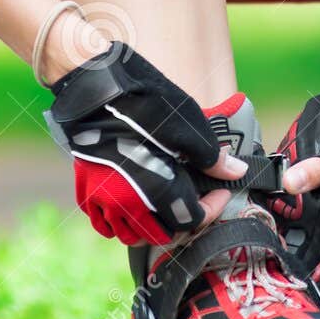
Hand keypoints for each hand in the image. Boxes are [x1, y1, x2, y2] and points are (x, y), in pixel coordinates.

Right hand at [45, 43, 246, 245]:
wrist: (96, 83)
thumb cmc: (143, 99)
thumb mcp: (187, 124)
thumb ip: (211, 156)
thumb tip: (235, 172)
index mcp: (153, 188)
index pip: (189, 220)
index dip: (211, 209)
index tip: (220, 192)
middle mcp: (124, 201)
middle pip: (161, 236)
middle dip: (183, 222)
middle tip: (195, 200)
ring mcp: (100, 198)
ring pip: (131, 235)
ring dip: (152, 228)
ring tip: (166, 205)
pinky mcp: (84, 189)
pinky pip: (104, 223)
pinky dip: (121, 222)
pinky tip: (136, 202)